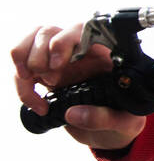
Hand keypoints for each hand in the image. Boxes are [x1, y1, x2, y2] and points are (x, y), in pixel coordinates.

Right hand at [12, 23, 146, 148]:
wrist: (113, 132)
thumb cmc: (126, 119)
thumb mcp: (126, 121)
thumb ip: (104, 117)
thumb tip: (73, 114)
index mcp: (107, 53)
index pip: (82, 29)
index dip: (64, 40)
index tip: (59, 64)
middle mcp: (81, 51)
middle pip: (50, 31)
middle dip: (42, 53)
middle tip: (52, 79)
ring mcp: (60, 60)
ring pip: (32, 40)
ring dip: (25, 59)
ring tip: (37, 81)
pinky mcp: (45, 74)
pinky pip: (22, 65)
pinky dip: (20, 83)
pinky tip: (35, 102)